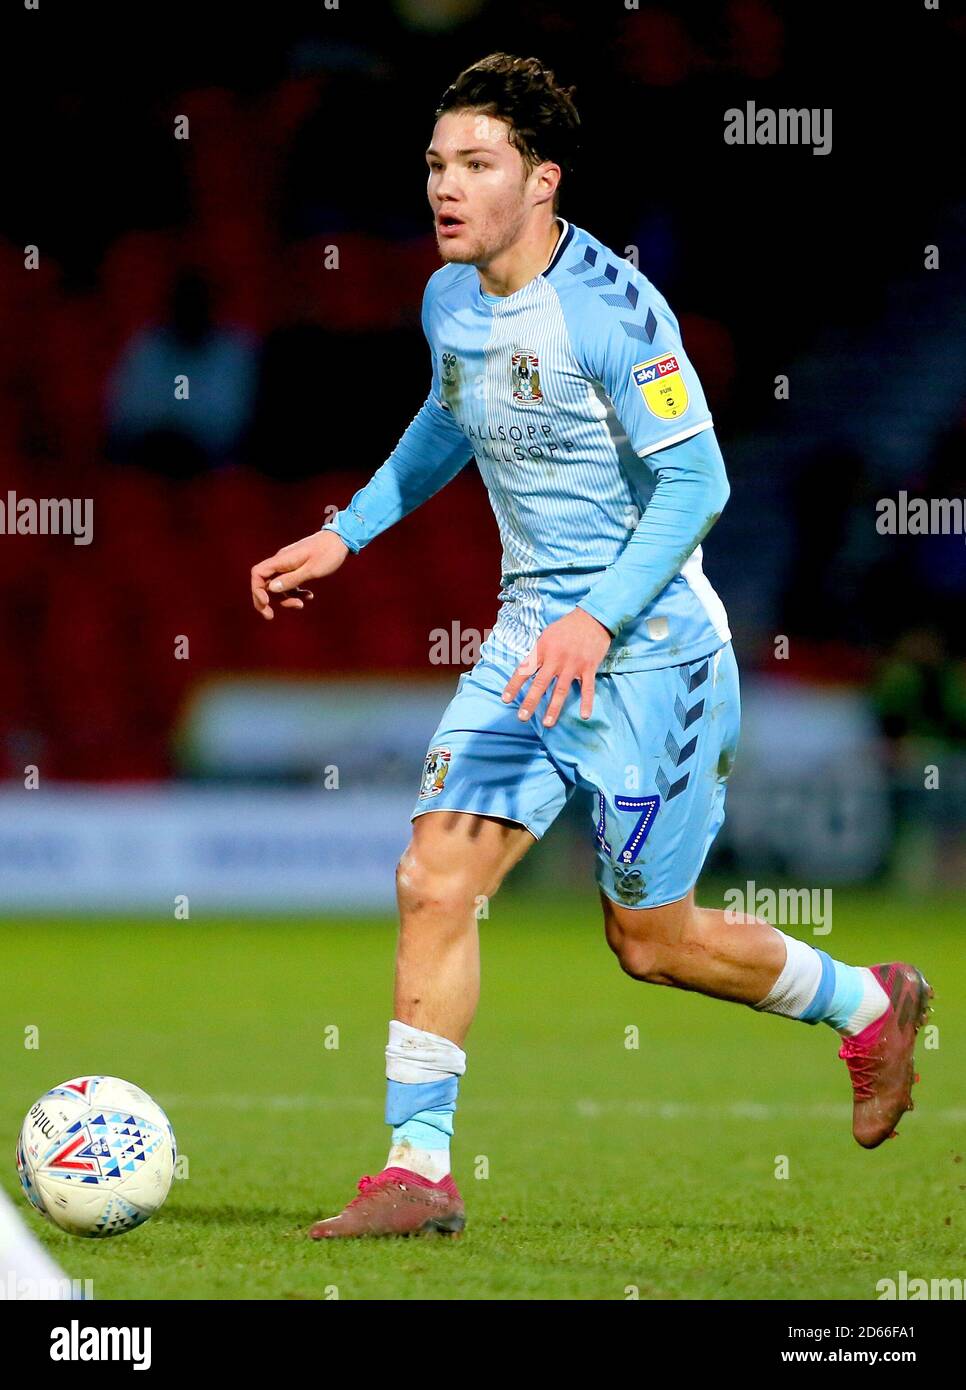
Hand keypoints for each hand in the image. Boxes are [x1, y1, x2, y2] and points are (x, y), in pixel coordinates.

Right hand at [250, 530, 350, 619]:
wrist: (340, 540)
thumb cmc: (328, 553)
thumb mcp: (312, 570)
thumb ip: (291, 579)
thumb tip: (271, 589)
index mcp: (282, 560)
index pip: (258, 573)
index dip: (257, 590)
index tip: (266, 603)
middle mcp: (282, 562)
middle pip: (264, 583)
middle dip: (265, 600)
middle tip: (270, 616)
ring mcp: (289, 565)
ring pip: (278, 586)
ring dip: (285, 598)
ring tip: (301, 605)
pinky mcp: (297, 568)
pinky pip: (290, 583)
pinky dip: (296, 592)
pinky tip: (309, 596)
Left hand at [501, 607, 612, 726]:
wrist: (592, 617)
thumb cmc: (566, 627)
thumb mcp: (546, 635)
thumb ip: (538, 653)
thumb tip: (527, 669)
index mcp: (542, 649)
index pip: (525, 670)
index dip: (514, 685)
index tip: (506, 699)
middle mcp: (556, 658)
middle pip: (540, 683)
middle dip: (530, 701)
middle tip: (522, 717)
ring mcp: (573, 664)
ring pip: (561, 689)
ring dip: (554, 707)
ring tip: (547, 723)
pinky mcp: (589, 667)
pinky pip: (588, 688)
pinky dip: (587, 702)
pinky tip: (585, 715)